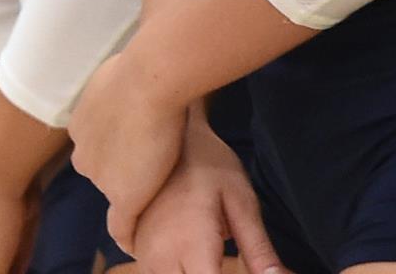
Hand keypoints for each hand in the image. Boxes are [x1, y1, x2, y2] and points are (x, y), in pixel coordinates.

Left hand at [69, 52, 188, 248]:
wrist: (149, 80)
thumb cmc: (141, 69)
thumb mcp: (118, 74)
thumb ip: (118, 87)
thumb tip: (133, 72)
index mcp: (80, 125)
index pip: (98, 147)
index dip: (119, 151)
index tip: (138, 150)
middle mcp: (83, 152)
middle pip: (104, 172)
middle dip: (124, 174)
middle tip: (154, 173)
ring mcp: (101, 177)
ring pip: (118, 194)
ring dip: (135, 198)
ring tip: (157, 201)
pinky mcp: (122, 197)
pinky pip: (122, 225)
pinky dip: (129, 235)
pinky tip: (136, 242)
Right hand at [129, 109, 287, 273]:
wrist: (168, 134)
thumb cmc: (209, 164)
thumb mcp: (242, 204)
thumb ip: (259, 250)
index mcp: (190, 245)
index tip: (245, 266)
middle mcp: (160, 255)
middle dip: (212, 272)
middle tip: (225, 250)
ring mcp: (143, 253)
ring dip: (194, 272)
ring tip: (210, 248)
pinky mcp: (135, 248)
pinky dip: (178, 269)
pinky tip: (191, 252)